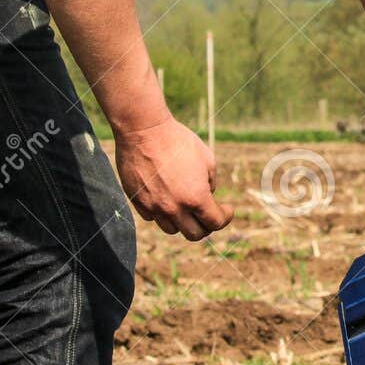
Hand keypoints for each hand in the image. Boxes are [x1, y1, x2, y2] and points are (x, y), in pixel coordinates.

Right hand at [114, 116, 233, 238]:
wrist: (144, 130)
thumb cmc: (178, 140)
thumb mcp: (206, 159)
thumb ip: (210, 183)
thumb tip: (208, 195)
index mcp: (196, 198)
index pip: (215, 223)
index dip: (225, 217)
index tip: (227, 209)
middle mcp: (174, 208)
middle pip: (195, 235)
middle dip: (206, 226)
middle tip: (208, 214)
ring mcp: (154, 207)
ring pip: (172, 229)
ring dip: (183, 222)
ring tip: (186, 207)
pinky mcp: (138, 202)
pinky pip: (153, 218)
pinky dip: (162, 213)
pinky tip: (166, 198)